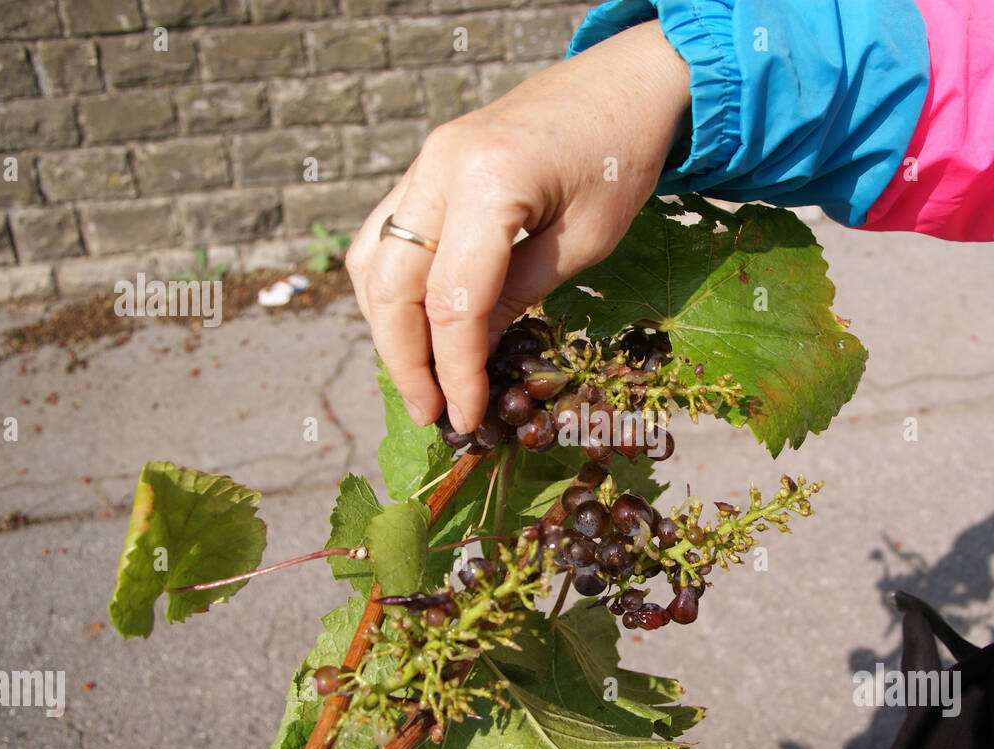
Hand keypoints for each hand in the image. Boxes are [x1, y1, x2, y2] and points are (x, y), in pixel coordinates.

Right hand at [346, 19, 690, 433]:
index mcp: (487, 182)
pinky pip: (385, 237)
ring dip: (388, 328)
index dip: (455, 371)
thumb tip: (469, 355)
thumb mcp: (586, 242)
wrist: (621, 85)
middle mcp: (438, 168)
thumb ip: (521, 295)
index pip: (452, 302)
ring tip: (422, 379)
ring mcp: (424, 163)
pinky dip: (393, 290)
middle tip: (432, 413)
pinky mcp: (425, 168)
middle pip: (390, 285)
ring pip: (372, 262)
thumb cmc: (620, 161)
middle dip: (404, 360)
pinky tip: (418, 327)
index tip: (465, 417)